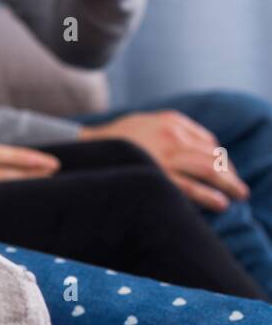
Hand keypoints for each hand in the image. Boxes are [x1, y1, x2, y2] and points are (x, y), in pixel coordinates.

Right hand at [83, 110, 248, 210]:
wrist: (85, 148)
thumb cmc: (114, 140)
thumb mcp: (143, 122)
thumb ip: (168, 130)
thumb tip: (197, 146)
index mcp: (170, 120)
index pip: (207, 142)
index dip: (219, 159)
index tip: (223, 172)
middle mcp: (172, 134)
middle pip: (213, 155)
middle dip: (230, 173)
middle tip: (239, 188)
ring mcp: (165, 154)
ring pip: (209, 168)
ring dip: (229, 183)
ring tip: (238, 195)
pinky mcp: (158, 173)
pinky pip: (191, 186)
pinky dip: (210, 195)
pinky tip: (221, 203)